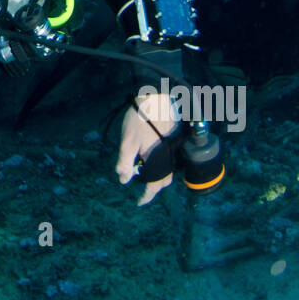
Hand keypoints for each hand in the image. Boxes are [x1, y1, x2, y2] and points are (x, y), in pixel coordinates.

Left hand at [116, 88, 177, 205]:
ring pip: (169, 169)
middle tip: (142, 189)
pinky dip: (162, 164)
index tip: (139, 202)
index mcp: (158, 160)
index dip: (147, 197)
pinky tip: (152, 157)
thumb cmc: (138, 119)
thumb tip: (123, 180)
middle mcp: (169, 156)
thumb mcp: (127, 141)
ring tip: (145, 172)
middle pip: (164, 180)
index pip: (154, 186)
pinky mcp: (175, 139)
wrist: (155, 96)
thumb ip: (125, 162)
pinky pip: (171, 159)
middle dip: (154, 187)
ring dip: (159, 175)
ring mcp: (174, 148)